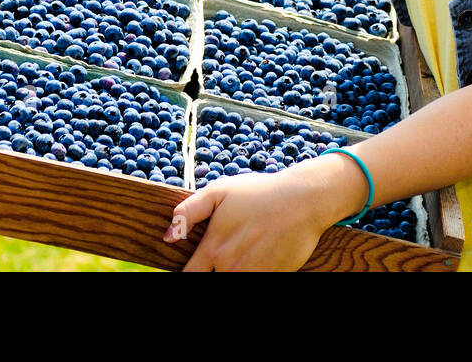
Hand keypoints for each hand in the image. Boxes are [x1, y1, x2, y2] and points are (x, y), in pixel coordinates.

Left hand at [164, 169, 331, 270]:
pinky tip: (260, 256)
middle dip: (215, 270)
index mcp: (214, 249)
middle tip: (227, 252)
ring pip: (233, 281)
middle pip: (213, 280)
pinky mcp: (274, 278)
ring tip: (244, 254)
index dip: (187, 274)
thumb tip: (167, 237)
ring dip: (235, 270)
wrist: (303, 200)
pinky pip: (257, 279)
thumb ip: (188, 213)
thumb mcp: (220, 191)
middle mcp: (231, 268)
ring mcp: (254, 275)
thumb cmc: (260, 193)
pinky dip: (256, 270)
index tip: (194, 267)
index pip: (188, 277)